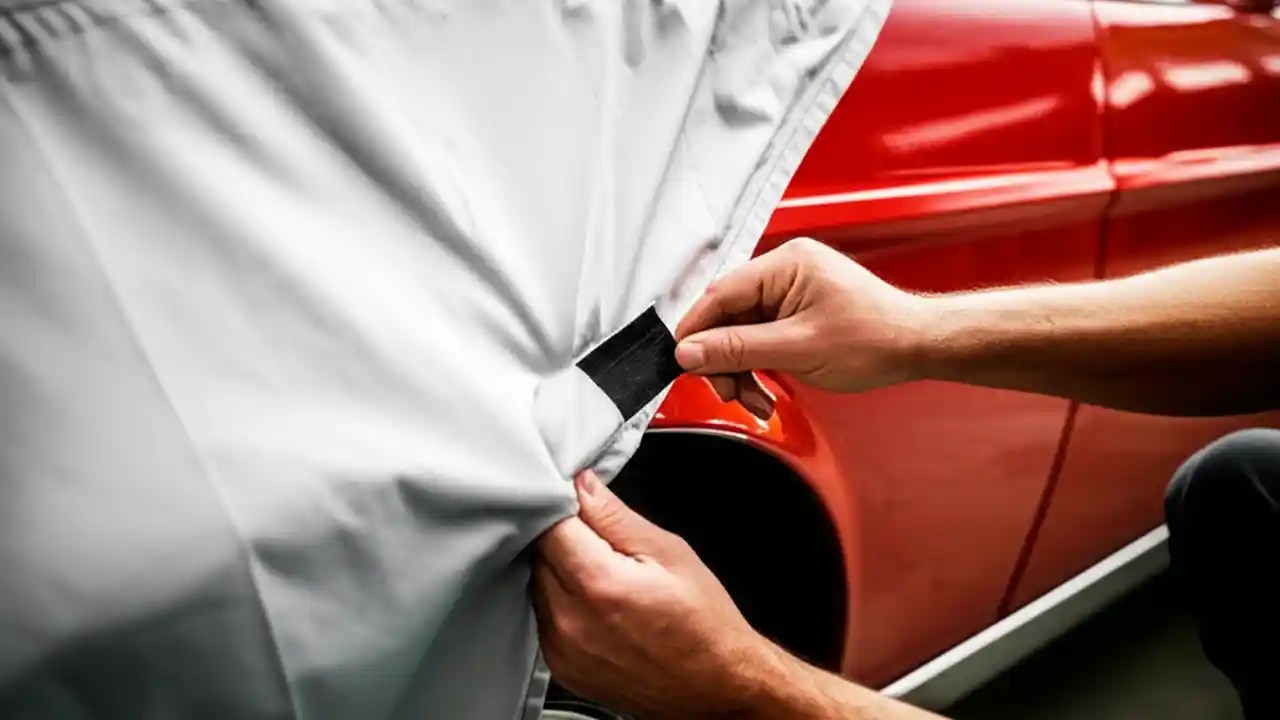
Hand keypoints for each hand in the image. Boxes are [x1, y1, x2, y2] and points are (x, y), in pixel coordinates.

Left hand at [533, 471, 783, 718]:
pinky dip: (563, 605)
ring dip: (562, 573)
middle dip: (566, 540)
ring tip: (607, 580)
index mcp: (598, 584)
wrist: (716, 685)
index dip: (566, 506)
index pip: (550, 524)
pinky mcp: (561, 666)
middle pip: (539, 554)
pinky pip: (545, 618)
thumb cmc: (703, 623)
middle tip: (606, 546)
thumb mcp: (669, 553)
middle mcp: (571, 620)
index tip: (583, 504)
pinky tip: (600, 608)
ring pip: (539, 585)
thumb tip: (582, 485)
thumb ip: (615, 516)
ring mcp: (562, 648)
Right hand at [674, 238, 929, 417]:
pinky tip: (766, 392)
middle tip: (729, 393)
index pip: (720, 295)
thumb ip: (739, 349)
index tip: (682, 361)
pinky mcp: (796, 315)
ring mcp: (790, 293)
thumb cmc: (876, 337)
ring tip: (756, 401)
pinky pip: (761, 341)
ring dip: (742, 372)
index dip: (696, 331)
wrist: (917, 348)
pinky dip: (759, 369)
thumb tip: (691, 351)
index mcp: (785, 265)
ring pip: (741, 335)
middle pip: (727, 318)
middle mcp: (785, 273)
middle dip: (725, 361)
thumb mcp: (798, 348)